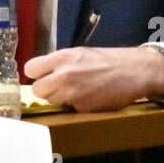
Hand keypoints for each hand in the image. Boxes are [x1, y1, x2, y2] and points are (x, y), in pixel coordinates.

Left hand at [24, 46, 163, 111]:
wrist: (133, 72)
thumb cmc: (106, 60)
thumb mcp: (79, 53)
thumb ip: (59, 62)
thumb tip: (42, 72)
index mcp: (62, 58)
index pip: (30, 69)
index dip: (35, 73)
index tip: (41, 75)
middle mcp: (64, 76)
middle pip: (38, 89)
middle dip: (46, 89)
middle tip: (57, 86)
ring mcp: (73, 94)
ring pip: (52, 101)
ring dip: (59, 98)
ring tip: (75, 90)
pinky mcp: (83, 109)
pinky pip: (70, 108)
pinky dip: (76, 105)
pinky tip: (89, 97)